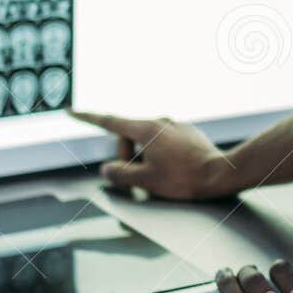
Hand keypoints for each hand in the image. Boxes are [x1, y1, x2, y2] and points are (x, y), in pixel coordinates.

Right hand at [69, 112, 236, 199]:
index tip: (70, 111)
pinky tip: (174, 171)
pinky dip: (160, 156)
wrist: (221, 173)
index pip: (108, 122)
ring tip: (161, 178)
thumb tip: (108, 169)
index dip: (86, 118)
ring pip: (146, 141)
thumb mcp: (145, 182)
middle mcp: (159, 121)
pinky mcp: (186, 131)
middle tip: (139, 179)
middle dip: (127, 156)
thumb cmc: (183, 179)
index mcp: (145, 129)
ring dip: (144, 158)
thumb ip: (120, 174)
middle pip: (128, 136)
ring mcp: (174, 124)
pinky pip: (163, 142)